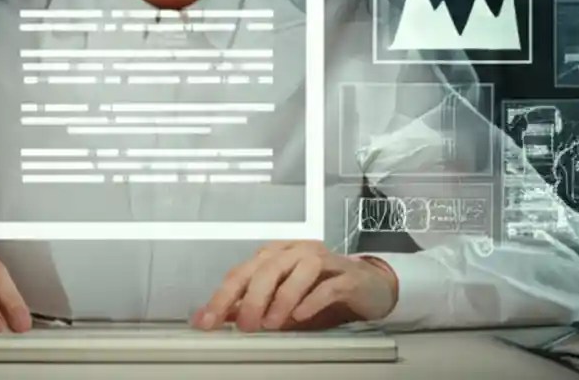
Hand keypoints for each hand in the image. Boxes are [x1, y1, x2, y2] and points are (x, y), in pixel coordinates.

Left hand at [191, 241, 397, 331]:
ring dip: (282, 298)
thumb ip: (249, 305)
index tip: (208, 321)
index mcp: (276, 255)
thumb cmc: (320, 291)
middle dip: (252, 297)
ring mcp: (324, 260)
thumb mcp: (280, 301)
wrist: (369, 286)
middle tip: (245, 326)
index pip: (243, 271)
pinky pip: (328, 284)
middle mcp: (297, 251)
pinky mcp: (348, 275)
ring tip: (271, 323)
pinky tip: (301, 315)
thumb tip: (215, 318)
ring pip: (299, 270)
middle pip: (269, 267)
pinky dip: (312, 299)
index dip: (223, 296)